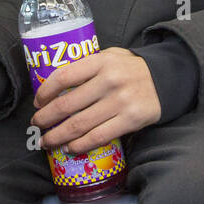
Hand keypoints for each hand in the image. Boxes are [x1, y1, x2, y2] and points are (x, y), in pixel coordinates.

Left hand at [30, 48, 160, 153]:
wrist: (167, 79)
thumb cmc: (131, 69)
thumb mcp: (110, 56)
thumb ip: (87, 65)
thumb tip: (54, 84)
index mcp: (101, 61)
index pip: (64, 76)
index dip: (45, 92)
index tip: (37, 102)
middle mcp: (109, 81)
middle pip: (67, 105)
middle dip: (45, 118)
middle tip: (36, 124)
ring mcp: (120, 102)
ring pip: (79, 125)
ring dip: (57, 136)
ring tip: (46, 141)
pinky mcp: (130, 120)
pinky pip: (98, 137)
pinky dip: (80, 145)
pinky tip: (69, 148)